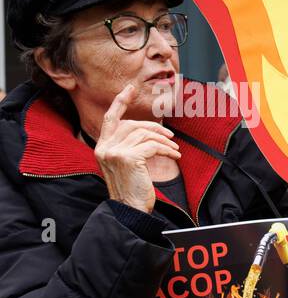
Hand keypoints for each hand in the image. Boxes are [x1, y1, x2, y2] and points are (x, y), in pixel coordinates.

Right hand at [94, 83, 180, 213]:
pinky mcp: (128, 158)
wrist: (129, 209)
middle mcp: (104, 147)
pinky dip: (167, 149)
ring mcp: (114, 152)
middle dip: (155, 128)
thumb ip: (128, 146)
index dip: (121, 101)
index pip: (111, 118)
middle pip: (132, 124)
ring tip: (175, 150)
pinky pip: (153, 145)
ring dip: (165, 141)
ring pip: (145, 134)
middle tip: (171, 137)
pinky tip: (175, 156)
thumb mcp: (125, 163)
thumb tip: (147, 130)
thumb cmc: (131, 188)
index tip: (130, 88)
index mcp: (101, 146)